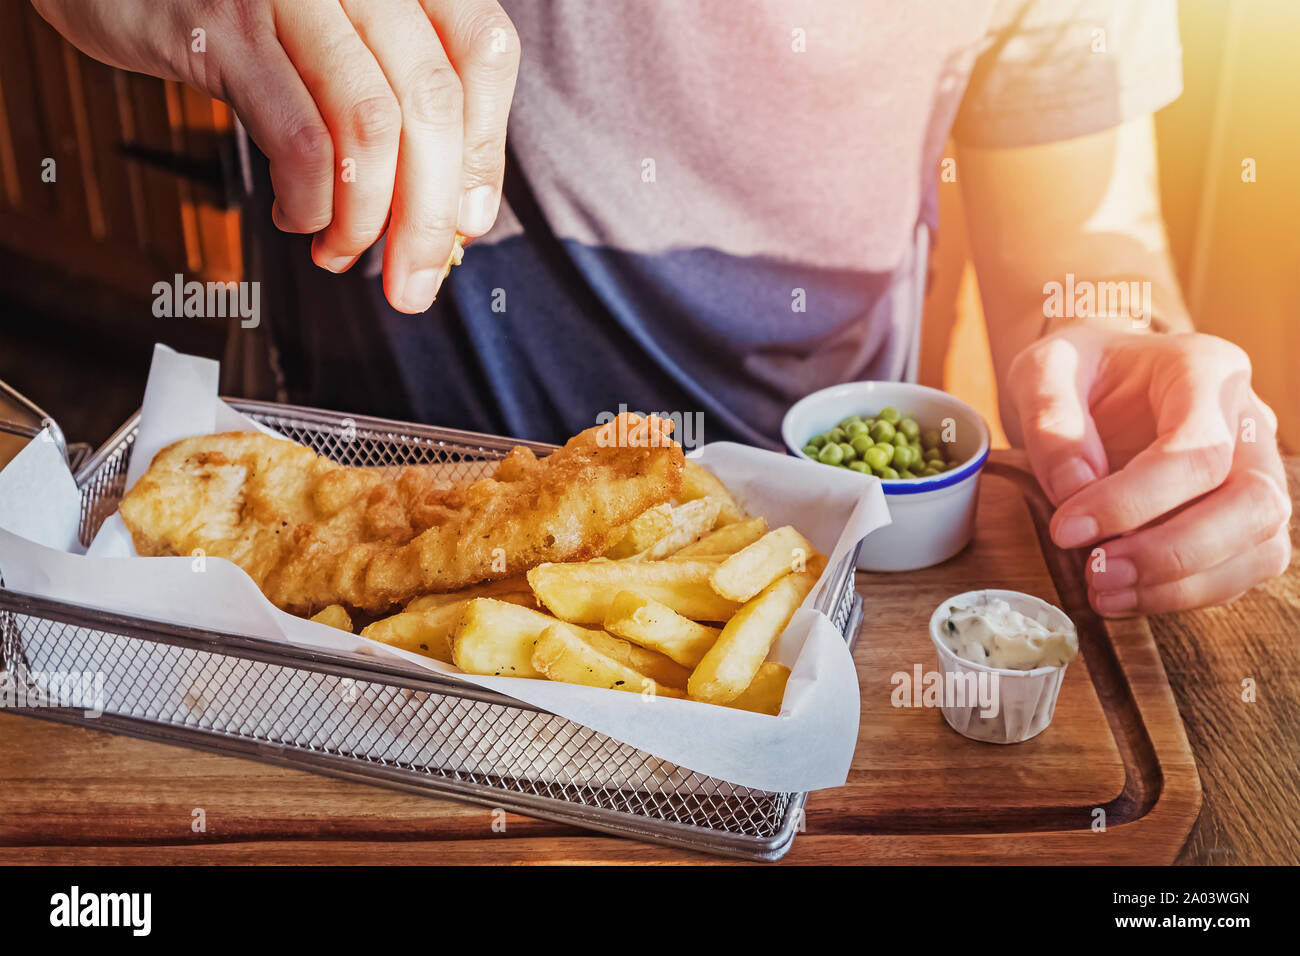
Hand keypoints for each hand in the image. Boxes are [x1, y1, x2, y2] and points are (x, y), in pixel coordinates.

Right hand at [33, 0, 519, 311]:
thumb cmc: (234, 11)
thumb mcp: (333, 38)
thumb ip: (396, 104)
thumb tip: (453, 218)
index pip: (481, 48)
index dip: (486, 147)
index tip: (471, 223)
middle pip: (432, 100)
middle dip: (431, 213)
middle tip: (416, 281)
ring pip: (370, 124)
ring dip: (367, 218)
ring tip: (343, 253)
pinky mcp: (221, 26)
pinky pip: (298, 137)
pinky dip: (309, 201)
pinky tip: (297, 218)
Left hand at [1009, 325, 1291, 616]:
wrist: (1095, 380)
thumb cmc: (1076, 371)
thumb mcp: (1042, 370)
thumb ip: (1051, 419)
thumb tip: (1074, 491)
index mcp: (1205, 369)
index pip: (1197, 449)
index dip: (1132, 501)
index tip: (1066, 529)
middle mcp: (1248, 420)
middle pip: (1254, 502)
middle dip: (1174, 553)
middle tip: (1097, 573)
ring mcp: (1256, 470)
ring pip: (1261, 545)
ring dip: (1182, 585)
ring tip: (1103, 593)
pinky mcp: (1244, 517)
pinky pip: (1242, 569)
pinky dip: (1185, 594)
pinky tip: (1124, 595)